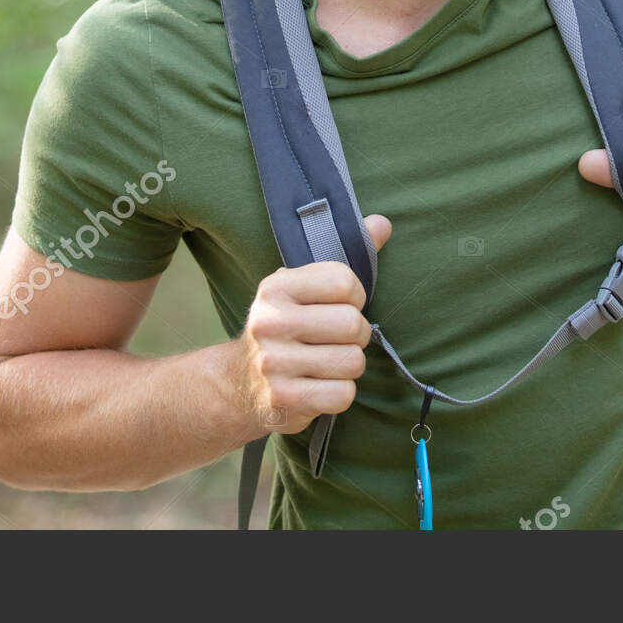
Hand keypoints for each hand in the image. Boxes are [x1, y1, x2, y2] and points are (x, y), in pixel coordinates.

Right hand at [234, 213, 391, 434]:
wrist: (240, 383)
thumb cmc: (287, 327)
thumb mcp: (305, 287)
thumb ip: (349, 253)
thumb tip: (383, 223)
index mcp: (276, 287)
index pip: (345, 283)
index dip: (355, 298)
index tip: (339, 306)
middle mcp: (270, 322)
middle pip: (354, 325)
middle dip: (357, 335)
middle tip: (337, 340)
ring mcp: (273, 364)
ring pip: (353, 362)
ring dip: (349, 366)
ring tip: (326, 363)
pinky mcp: (283, 399)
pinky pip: (344, 394)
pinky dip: (340, 393)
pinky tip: (319, 386)